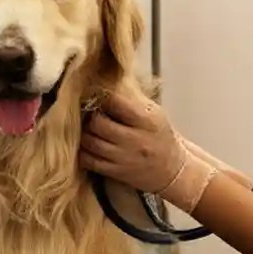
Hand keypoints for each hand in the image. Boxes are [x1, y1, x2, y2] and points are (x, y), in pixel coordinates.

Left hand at [80, 89, 219, 213]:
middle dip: (88, 115)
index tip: (94, 91)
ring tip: (84, 125)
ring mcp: (124, 158)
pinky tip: (84, 143)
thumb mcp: (153, 112)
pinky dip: (81, 150)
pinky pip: (88, 160)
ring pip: (89, 142)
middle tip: (85, 110)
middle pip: (97, 123)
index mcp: (147, 120)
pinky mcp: (115, 172)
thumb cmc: (159, 134)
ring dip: (82, 132)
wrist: (171, 168)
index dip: (100, 95)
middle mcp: (135, 140)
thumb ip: (130, 99)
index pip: (115, 101)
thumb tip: (104, 81)